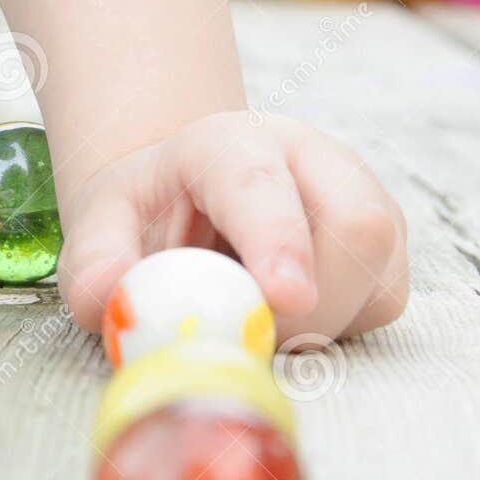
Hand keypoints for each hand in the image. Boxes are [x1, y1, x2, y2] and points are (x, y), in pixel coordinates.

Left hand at [57, 111, 407, 343]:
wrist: (189, 200)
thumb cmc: (149, 214)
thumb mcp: (101, 226)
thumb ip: (94, 263)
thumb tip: (107, 297)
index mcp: (231, 142)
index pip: (263, 184)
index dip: (278, 240)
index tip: (285, 297)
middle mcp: (310, 156)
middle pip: (355, 224)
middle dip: (313, 305)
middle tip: (250, 337)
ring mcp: (359, 194)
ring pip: (379, 271)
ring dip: (321, 324)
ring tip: (257, 317)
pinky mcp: (385, 244)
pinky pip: (382, 302)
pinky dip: (339, 329)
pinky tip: (291, 315)